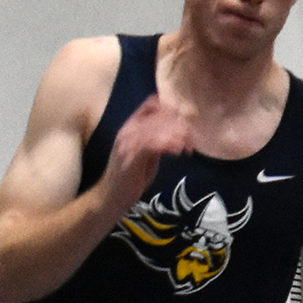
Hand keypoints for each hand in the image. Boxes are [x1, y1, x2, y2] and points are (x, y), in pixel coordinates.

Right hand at [102, 95, 192, 214]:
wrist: (110, 197)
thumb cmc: (130, 177)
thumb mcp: (147, 155)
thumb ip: (158, 141)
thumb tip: (178, 132)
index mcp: (130, 126)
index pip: (152, 105)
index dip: (171, 110)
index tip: (185, 122)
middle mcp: (128, 130)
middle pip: (158, 116)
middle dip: (180, 126)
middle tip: (192, 140)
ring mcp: (127, 142)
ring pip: (157, 128)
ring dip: (177, 136)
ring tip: (188, 147)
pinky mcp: (130, 156)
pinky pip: (152, 144)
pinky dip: (168, 145)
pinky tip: (178, 151)